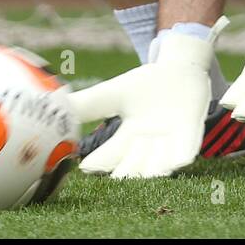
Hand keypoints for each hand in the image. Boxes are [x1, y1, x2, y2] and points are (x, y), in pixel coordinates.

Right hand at [68, 24, 222, 177]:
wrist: (181, 69)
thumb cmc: (146, 84)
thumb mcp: (113, 93)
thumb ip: (87, 103)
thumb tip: (53, 105)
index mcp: (126, 138)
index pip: (109, 156)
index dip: (98, 164)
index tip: (85, 166)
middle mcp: (147, 146)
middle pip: (133, 168)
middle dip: (124, 173)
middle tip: (115, 175)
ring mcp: (170, 143)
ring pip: (158, 165)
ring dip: (150, 166)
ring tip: (142, 158)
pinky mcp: (191, 136)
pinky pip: (186, 153)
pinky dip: (179, 158)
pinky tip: (174, 162)